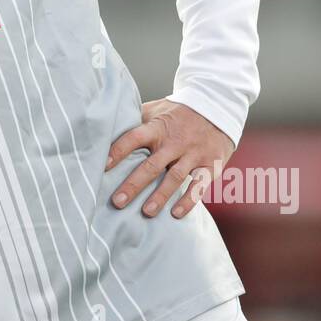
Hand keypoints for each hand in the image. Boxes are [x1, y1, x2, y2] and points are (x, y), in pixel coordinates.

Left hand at [104, 98, 235, 218]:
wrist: (217, 107)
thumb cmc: (178, 112)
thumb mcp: (156, 109)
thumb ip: (136, 120)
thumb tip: (107, 130)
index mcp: (158, 127)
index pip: (134, 138)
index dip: (119, 151)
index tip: (103, 166)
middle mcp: (175, 141)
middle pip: (152, 165)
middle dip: (134, 184)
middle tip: (118, 202)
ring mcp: (193, 154)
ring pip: (175, 178)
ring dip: (160, 196)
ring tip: (146, 213)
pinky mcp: (210, 164)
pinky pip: (199, 185)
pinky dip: (189, 200)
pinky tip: (176, 214)